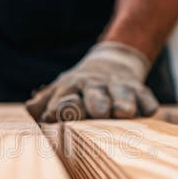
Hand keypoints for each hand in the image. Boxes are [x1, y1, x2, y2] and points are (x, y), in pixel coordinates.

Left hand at [25, 42, 158, 121]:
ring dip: (123, 101)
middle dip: (96, 102)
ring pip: (121, 93)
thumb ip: (45, 101)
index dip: (59, 106)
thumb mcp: (61, 89)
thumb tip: (30, 109)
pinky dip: (147, 103)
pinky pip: (145, 96)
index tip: (53, 116)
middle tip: (99, 112)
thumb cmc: (80, 86)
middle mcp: (95, 86)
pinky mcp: (139, 89)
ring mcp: (118, 87)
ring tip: (125, 112)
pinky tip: (148, 111)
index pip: (64, 95)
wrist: (113, 61)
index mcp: (72, 87)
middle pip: (95, 93)